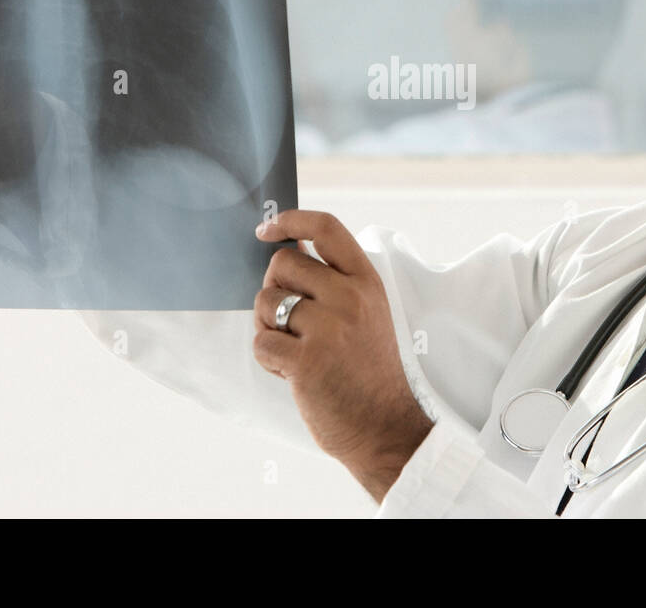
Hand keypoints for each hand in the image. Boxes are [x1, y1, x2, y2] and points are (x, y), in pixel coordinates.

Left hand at [253, 210, 433, 502]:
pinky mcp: (306, 361)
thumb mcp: (365, 312)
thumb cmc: (368, 369)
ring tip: (295, 350)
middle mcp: (350, 298)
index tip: (266, 230)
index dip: (289, 220)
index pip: (326, 228)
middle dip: (274, 288)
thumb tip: (286, 246)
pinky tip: (292, 372)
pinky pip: (261, 342)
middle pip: (282, 264)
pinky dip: (268, 359)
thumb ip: (332, 280)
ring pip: (266, 302)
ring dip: (269, 327)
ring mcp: (329, 329)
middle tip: (289, 320)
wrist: (385, 426)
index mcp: (366, 281)